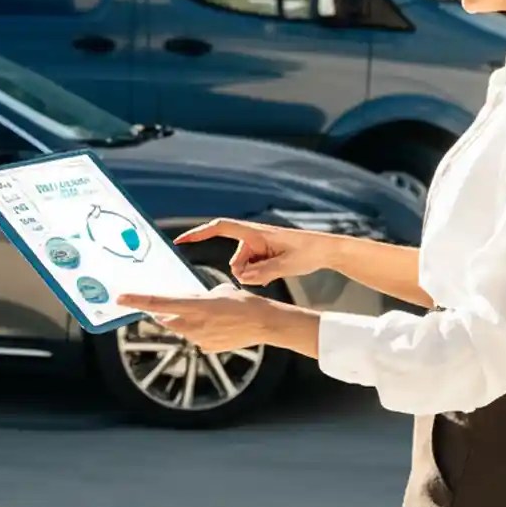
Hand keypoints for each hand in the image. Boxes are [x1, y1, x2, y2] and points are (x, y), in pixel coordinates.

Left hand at [117, 284, 276, 353]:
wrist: (263, 323)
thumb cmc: (243, 302)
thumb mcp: (218, 291)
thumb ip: (198, 297)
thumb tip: (189, 301)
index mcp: (195, 306)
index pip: (158, 303)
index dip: (137, 301)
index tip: (121, 299)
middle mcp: (193, 325)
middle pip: (165, 318)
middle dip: (162, 311)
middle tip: (162, 304)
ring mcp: (199, 339)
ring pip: (180, 328)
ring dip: (183, 320)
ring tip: (207, 312)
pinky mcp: (207, 348)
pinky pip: (194, 336)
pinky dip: (198, 329)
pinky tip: (216, 324)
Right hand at [175, 218, 324, 285]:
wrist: (324, 250)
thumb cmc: (307, 252)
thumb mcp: (286, 265)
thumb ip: (263, 272)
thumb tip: (242, 278)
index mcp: (255, 232)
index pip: (220, 228)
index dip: (198, 233)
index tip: (180, 241)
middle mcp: (252, 237)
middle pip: (235, 262)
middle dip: (247, 274)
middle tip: (271, 275)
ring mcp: (256, 246)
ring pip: (242, 269)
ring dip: (256, 276)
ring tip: (278, 272)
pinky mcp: (260, 254)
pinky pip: (251, 271)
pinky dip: (259, 275)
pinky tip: (276, 273)